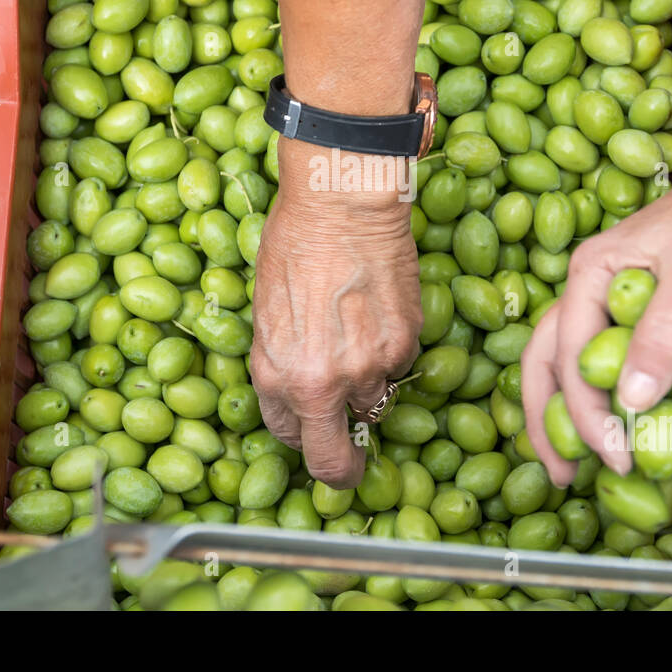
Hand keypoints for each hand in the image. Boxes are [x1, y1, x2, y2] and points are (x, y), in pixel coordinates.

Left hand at [250, 140, 420, 487]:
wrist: (341, 202)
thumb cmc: (294, 241)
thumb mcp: (266, 310)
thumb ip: (281, 359)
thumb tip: (299, 387)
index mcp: (275, 375)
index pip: (291, 438)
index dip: (303, 435)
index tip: (313, 432)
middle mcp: (320, 383)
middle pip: (333, 459)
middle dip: (340, 469)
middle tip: (348, 466)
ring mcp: (367, 368)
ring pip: (373, 401)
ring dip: (367, 382)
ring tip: (359, 332)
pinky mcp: (404, 345)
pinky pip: (399, 365)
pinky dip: (391, 348)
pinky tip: (378, 309)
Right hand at [522, 150, 671, 486]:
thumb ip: (664, 337)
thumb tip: (629, 405)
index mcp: (592, 275)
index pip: (570, 357)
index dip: (586, 414)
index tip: (617, 457)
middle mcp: (594, 288)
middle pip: (549, 361)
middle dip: (550, 422)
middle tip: (560, 475)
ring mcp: (619, 300)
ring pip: (576, 363)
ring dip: (573, 413)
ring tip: (579, 460)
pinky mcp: (651, 312)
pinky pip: (616, 361)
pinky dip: (612, 397)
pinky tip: (627, 427)